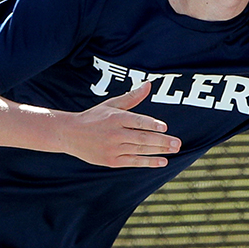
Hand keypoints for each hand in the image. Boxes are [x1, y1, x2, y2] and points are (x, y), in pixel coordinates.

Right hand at [58, 80, 180, 168]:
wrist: (71, 135)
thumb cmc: (94, 117)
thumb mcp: (111, 105)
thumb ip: (132, 97)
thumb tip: (149, 85)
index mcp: (115, 118)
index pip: (137, 121)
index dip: (151, 124)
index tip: (165, 127)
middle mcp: (114, 134)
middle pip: (142, 138)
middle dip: (161, 141)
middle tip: (178, 143)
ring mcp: (112, 149)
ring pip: (139, 151)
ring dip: (158, 151)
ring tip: (174, 150)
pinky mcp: (111, 161)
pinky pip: (133, 162)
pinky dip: (148, 162)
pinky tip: (162, 161)